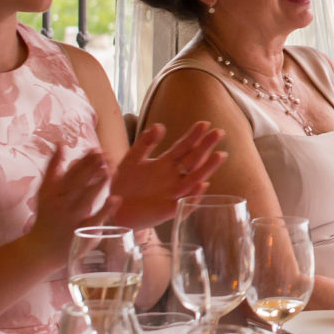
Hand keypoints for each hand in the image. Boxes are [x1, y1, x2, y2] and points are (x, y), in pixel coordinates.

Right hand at [28, 146, 111, 260]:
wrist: (41, 248)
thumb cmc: (48, 215)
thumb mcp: (46, 190)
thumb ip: (53, 167)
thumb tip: (60, 143)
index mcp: (54, 191)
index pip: (70, 172)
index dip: (84, 160)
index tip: (97, 150)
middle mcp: (62, 203)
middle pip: (78, 182)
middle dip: (91, 168)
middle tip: (106, 155)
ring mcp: (72, 217)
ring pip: (85, 198)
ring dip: (97, 184)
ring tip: (110, 170)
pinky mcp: (82, 231)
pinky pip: (94, 220)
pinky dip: (104, 210)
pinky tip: (116, 199)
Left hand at [104, 121, 226, 228]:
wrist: (114, 210)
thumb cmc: (124, 185)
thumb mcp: (131, 160)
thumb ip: (144, 144)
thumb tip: (159, 126)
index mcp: (165, 163)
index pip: (183, 147)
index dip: (193, 136)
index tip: (204, 124)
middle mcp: (173, 177)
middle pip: (193, 160)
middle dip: (206, 146)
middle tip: (219, 132)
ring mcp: (173, 193)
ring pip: (194, 179)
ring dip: (207, 168)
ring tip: (220, 155)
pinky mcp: (169, 210)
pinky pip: (185, 203)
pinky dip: (195, 195)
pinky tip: (202, 185)